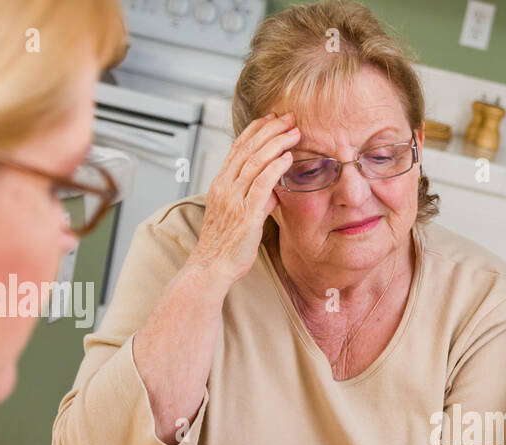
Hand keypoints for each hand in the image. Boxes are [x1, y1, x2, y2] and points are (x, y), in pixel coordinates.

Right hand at [187, 112, 300, 284]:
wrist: (212, 266)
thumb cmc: (224, 244)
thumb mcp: (237, 214)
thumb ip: (254, 199)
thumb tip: (273, 191)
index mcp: (220, 183)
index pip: (237, 148)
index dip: (255, 130)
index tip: (270, 118)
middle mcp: (225, 186)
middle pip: (248, 148)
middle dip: (270, 129)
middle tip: (288, 118)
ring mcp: (234, 199)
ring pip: (255, 162)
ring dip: (277, 143)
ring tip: (294, 133)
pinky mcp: (246, 214)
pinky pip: (262, 184)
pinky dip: (276, 168)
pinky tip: (288, 158)